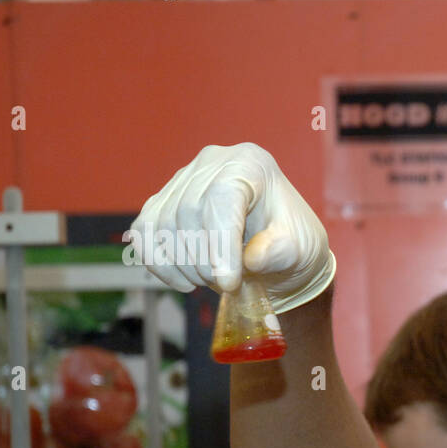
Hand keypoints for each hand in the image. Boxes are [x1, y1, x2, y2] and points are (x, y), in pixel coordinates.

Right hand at [129, 143, 334, 312]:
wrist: (279, 251)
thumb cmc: (293, 244)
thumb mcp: (302, 249)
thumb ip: (281, 251)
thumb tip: (253, 258)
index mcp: (250, 162)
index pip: (222, 197)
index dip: (220, 243)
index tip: (230, 283)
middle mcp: (212, 162)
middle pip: (188, 210)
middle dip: (203, 259)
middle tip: (227, 284)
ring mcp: (183, 180)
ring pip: (161, 223)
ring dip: (182, 264)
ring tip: (211, 281)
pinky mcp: (163, 202)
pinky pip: (144, 232)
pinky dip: (158, 263)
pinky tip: (185, 282)